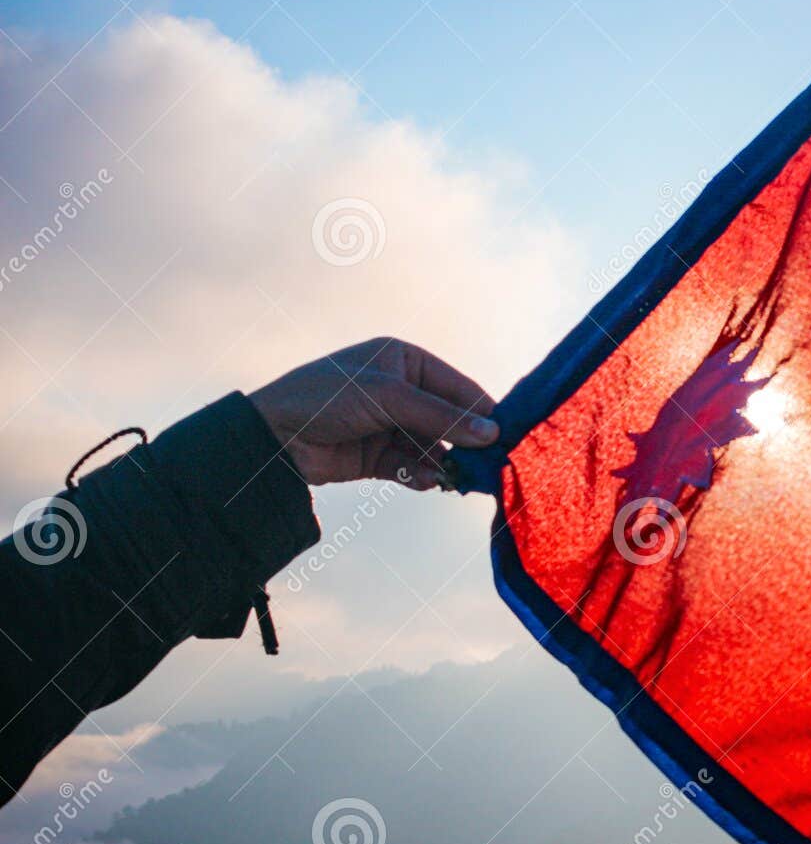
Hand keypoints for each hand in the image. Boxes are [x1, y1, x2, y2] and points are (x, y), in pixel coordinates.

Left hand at [248, 337, 498, 489]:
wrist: (271, 437)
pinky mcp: (377, 455)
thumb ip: (442, 416)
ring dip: (443, 463)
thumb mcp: (388, 398)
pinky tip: (426, 482)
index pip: (458, 387)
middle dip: (464, 443)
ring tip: (453, 479)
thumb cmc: (326, 398)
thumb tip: (492, 432)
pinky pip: (412, 466)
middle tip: (487, 467)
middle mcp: (401, 390)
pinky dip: (421, 475)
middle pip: (449, 420)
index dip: (482, 412)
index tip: (508, 437)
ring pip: (432, 447)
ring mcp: (389, 424)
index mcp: (405, 361)